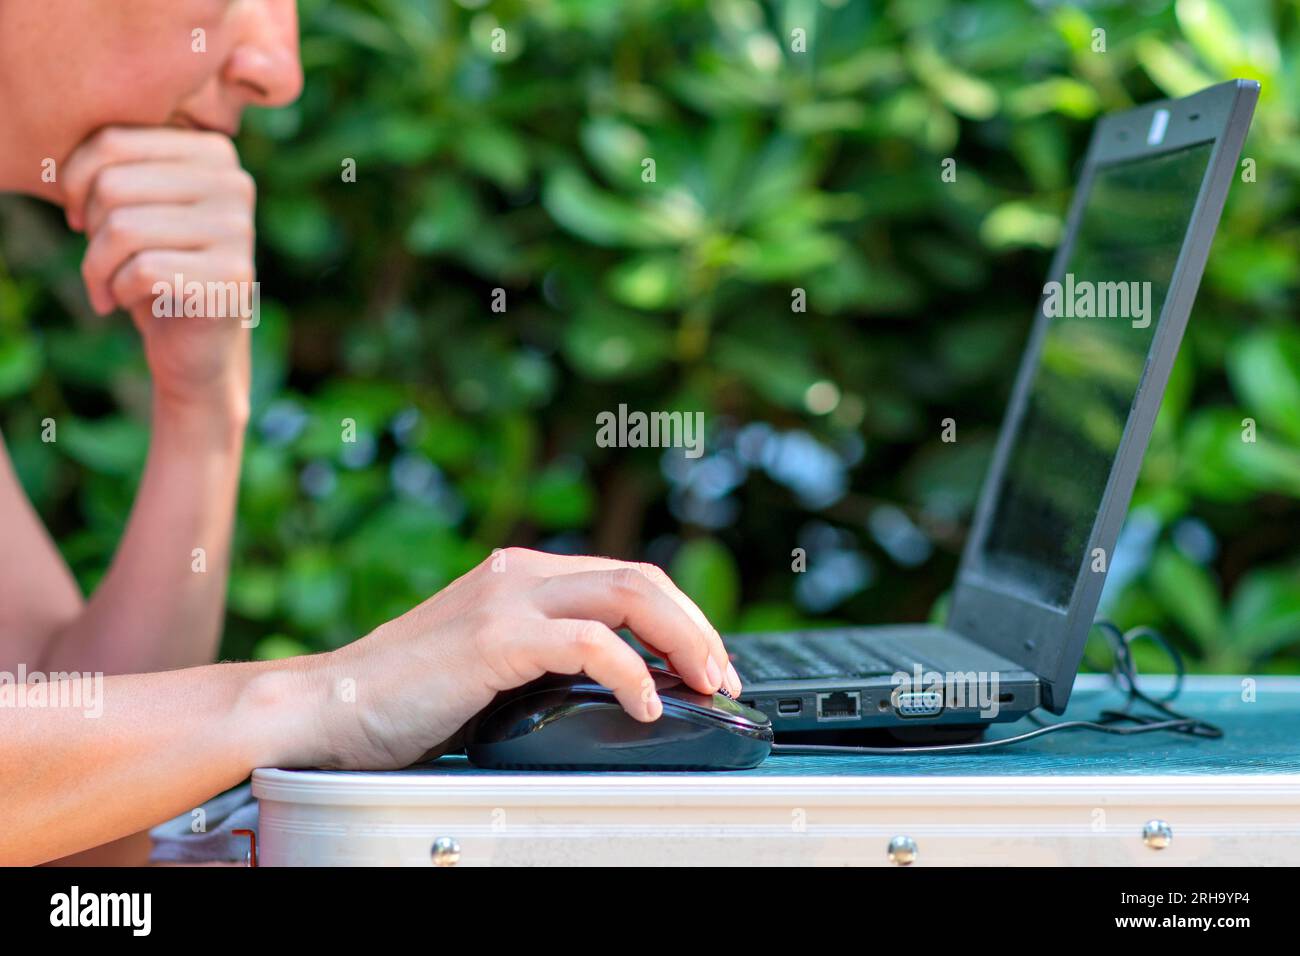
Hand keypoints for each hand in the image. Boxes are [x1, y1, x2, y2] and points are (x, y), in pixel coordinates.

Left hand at [61, 126, 256, 414]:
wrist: (197, 343)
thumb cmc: (158, 266)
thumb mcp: (138, 206)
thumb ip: (118, 168)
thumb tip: (65, 173)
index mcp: (213, 153)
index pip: (113, 141)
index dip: (74, 182)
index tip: (77, 218)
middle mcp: (235, 184)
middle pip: (115, 186)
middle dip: (89, 230)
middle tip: (96, 260)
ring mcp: (240, 230)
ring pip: (124, 229)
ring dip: (96, 267)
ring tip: (104, 285)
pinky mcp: (233, 276)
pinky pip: (142, 271)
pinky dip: (119, 291)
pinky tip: (128, 302)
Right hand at [302, 549, 742, 769]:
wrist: (330, 709)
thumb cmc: (404, 698)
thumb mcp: (490, 663)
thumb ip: (543, 655)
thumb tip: (618, 683)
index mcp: (521, 575)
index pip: (626, 578)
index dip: (679, 617)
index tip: (706, 662)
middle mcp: (520, 572)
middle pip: (641, 578)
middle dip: (696, 626)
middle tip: (723, 676)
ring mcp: (508, 597)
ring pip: (628, 595)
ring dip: (683, 641)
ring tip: (706, 684)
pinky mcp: (496, 636)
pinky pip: (591, 643)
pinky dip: (631, 673)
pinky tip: (646, 706)